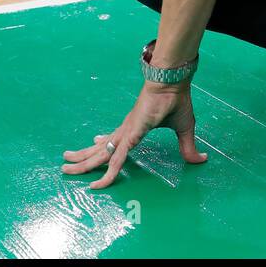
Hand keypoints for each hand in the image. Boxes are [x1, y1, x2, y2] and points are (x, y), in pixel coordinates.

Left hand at [62, 82, 207, 188]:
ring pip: (100, 155)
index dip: (102, 144)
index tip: (92, 144)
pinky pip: (116, 160)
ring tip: (65, 167)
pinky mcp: (130, 136)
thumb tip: (200, 160)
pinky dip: (107, 174)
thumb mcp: (183, 129)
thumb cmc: (175, 100)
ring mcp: (125, 133)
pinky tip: (97, 183)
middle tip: (67, 164)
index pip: (114, 139)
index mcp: (134, 127)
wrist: (171, 83)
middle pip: (100, 149)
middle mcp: (125, 131)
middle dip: (83, 157)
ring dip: (83, 163)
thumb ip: (188, 147)